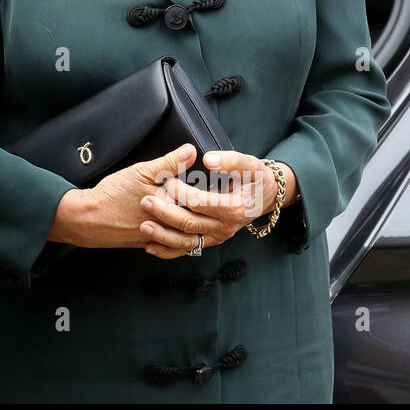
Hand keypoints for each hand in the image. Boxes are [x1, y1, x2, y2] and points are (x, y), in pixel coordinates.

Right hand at [48, 144, 239, 253]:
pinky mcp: (152, 244)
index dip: (213, 188)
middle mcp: (170, 224)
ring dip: (202, 225)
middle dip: (212, 208)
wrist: (89, 220)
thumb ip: (168, 163)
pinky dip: (186, 239)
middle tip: (224, 193)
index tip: (225, 178)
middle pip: (199, 217)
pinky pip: (177, 246)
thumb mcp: (140, 171)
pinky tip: (192, 232)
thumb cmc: (112, 194)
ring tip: (212, 213)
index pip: (199, 198)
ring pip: (190, 234)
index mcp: (169, 204)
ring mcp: (162, 237)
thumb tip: (191, 151)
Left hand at [150, 151, 298, 245]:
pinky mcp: (210, 241)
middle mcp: (225, 227)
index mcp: (233, 208)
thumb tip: (207, 159)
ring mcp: (217, 237)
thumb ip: (230, 161)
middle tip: (145, 201)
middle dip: (165, 213)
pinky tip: (150, 247)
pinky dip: (168, 250)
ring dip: (163, 236)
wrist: (266, 197)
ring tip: (144, 226)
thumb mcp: (250, 165)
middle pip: (189, 223)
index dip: (180, 192)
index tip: (165, 180)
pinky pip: (188, 249)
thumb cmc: (256, 179)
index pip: (199, 202)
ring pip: (186, 242)